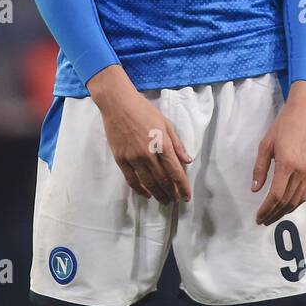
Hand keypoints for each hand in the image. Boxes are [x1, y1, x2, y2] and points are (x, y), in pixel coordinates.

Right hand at [88, 65, 192, 204]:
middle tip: (176, 200)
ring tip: (164, 201)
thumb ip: (177, 144)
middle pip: (163, 180)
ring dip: (158, 194)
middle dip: (172, 193)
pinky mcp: (121, 159)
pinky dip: (140, 190)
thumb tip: (188, 161)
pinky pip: (131, 180)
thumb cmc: (144, 110)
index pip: (175, 172)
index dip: (183, 186)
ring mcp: (133, 158)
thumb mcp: (165, 123)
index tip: (187, 196)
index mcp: (162, 144)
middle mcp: (148, 154)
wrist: (118, 104)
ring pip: (148, 183)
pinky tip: (146, 194)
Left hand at [253, 80, 305, 225]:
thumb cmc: (283, 126)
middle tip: (262, 221)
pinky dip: (294, 203)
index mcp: (287, 164)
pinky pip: (304, 194)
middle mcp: (300, 171)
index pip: (276, 195)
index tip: (258, 216)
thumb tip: (255, 189)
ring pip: (297, 200)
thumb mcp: (265, 144)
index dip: (266, 209)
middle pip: (286, 201)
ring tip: (272, 217)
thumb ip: (260, 168)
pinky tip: (286, 206)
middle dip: (273, 214)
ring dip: (283, 212)